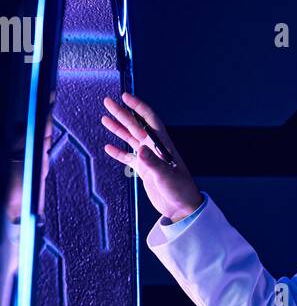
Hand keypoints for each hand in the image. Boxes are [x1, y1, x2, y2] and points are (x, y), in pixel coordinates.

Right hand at [101, 92, 202, 221]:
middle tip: (108, 102)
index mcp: (163, 145)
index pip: (149, 120)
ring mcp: (148, 159)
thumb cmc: (180, 190)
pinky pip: (128, 158)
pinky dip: (118, 152)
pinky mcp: (144, 170)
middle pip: (136, 126)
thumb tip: (140, 149)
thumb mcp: (166, 176)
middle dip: (122, 113)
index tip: (125, 96)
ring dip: (118, 129)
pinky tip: (108, 147)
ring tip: (105, 118)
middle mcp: (154, 149)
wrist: (182, 208)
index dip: (138, 107)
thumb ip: (153, 163)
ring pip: (130, 139)